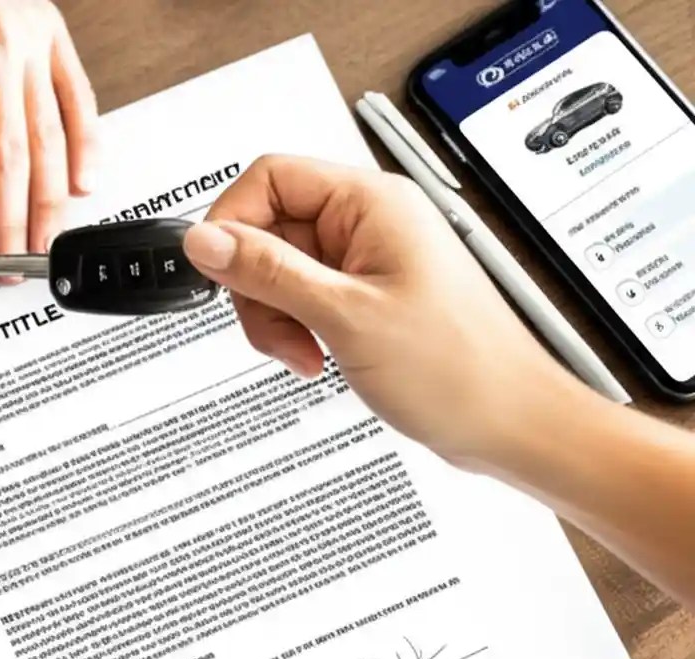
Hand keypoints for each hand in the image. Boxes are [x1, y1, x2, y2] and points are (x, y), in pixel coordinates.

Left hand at [0, 0, 98, 274]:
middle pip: (15, 161)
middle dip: (13, 227)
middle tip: (8, 271)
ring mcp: (31, 41)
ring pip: (52, 138)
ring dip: (51, 202)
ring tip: (43, 246)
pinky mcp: (50, 31)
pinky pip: (79, 98)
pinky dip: (87, 145)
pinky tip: (85, 185)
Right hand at [181, 155, 582, 465]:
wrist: (510, 422)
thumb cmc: (459, 368)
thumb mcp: (343, 316)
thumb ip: (267, 272)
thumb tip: (205, 239)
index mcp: (371, 202)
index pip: (270, 177)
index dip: (233, 222)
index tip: (219, 270)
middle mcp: (369, 221)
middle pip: (268, 227)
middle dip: (257, 285)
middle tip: (276, 329)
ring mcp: (366, 258)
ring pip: (280, 267)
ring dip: (275, 314)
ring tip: (304, 351)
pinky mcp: (365, 293)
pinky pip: (303, 295)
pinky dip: (296, 327)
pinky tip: (317, 355)